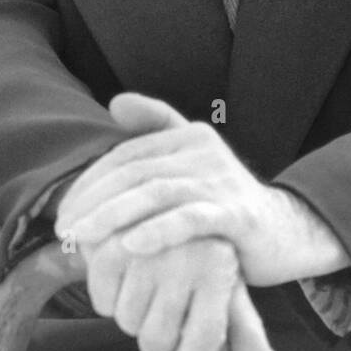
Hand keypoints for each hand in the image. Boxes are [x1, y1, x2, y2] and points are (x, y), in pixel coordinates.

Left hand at [55, 92, 350, 285]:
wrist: (286, 232)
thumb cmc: (227, 203)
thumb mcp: (193, 161)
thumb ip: (158, 128)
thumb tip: (114, 103)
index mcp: (189, 136)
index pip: (126, 154)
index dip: (91, 182)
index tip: (65, 211)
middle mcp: (203, 151)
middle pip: (135, 172)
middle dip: (93, 201)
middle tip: (65, 230)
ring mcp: (220, 182)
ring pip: (155, 193)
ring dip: (112, 217)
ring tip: (82, 239)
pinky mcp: (236, 215)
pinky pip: (190, 220)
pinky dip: (158, 232)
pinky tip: (130, 247)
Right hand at [81, 233, 277, 350]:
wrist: (160, 205)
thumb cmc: (199, 259)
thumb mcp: (227, 289)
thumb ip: (246, 333)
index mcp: (220, 267)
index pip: (206, 335)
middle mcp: (185, 255)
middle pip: (158, 339)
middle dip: (156, 343)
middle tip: (162, 320)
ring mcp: (145, 247)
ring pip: (127, 323)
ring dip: (132, 321)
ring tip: (145, 294)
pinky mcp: (111, 240)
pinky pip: (103, 301)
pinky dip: (107, 302)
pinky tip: (122, 285)